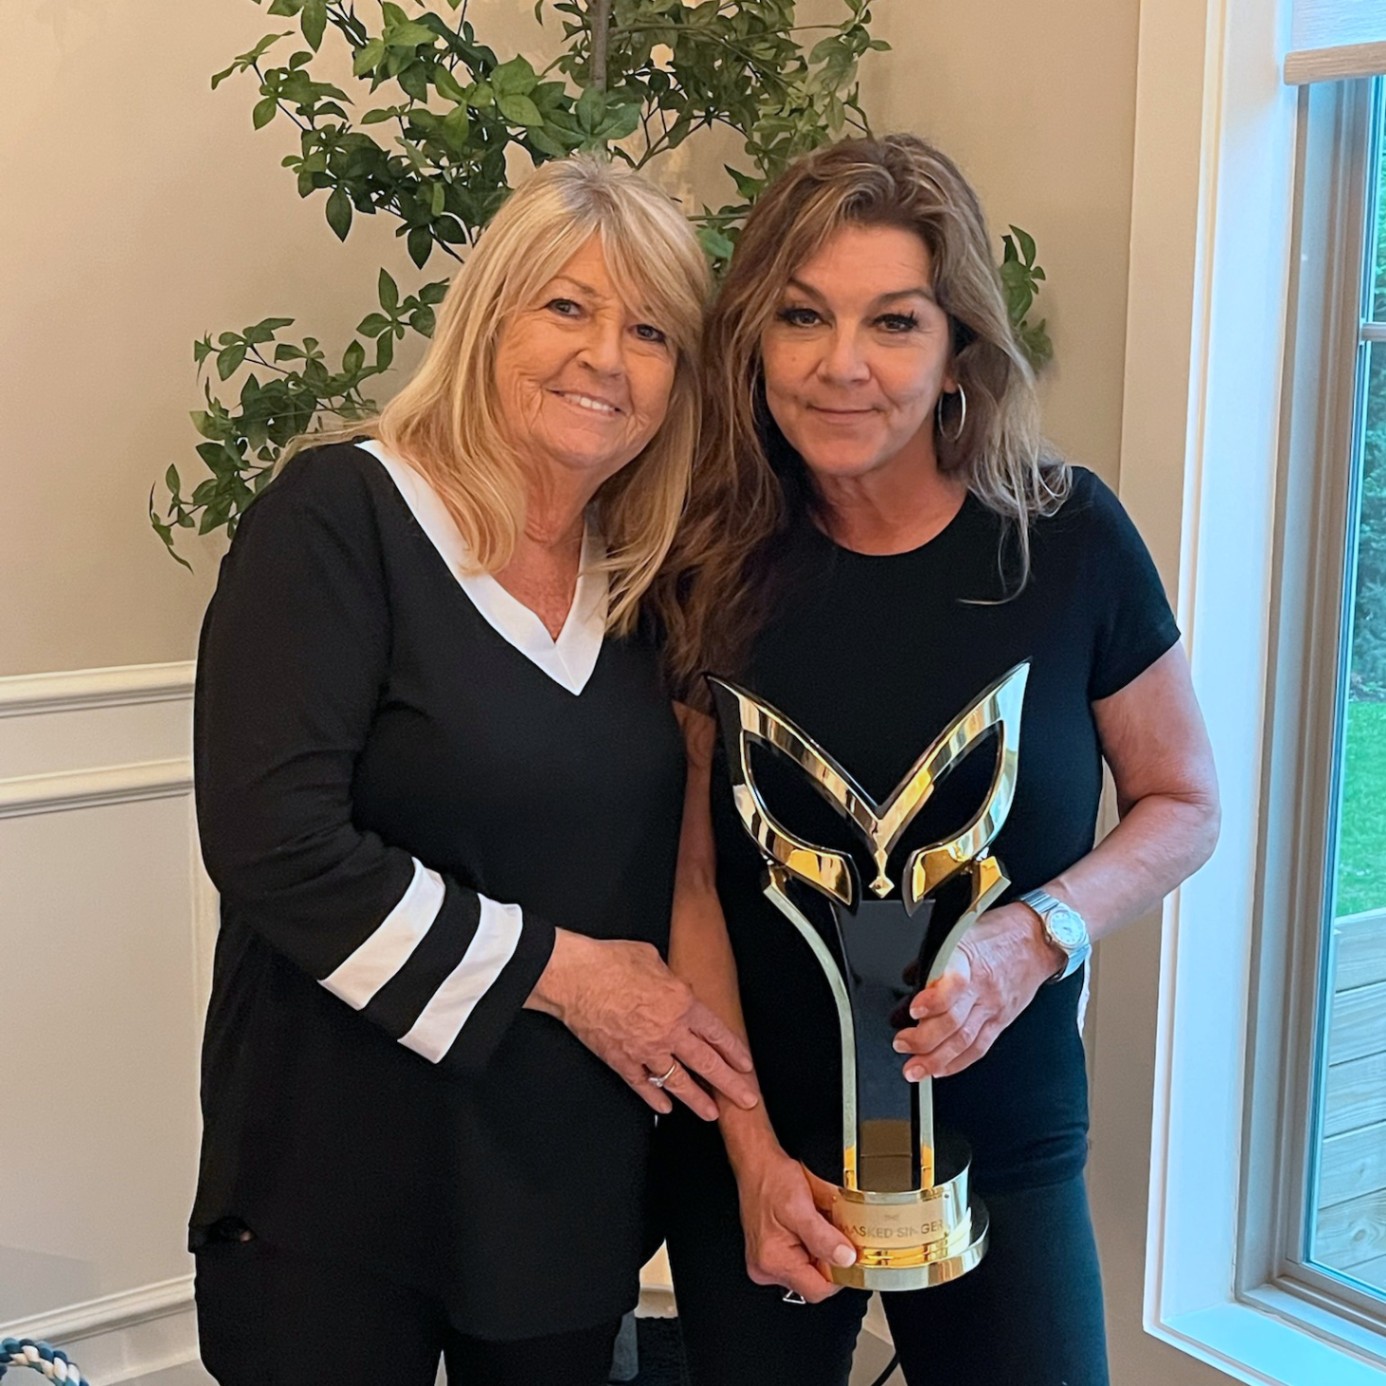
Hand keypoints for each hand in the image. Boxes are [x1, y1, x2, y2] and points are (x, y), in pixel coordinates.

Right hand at [526, 930, 758, 1120]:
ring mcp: (645, 1050)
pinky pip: (643, 1085)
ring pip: (678, 1081)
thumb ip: (671, 980)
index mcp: (681, 1003)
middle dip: (730, 1084)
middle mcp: (668, 1031)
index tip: (745, 1064)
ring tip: (711, 1113)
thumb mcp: (653, 958)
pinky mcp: (621, 1061)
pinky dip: (655, 1098)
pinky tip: (666, 1107)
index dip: (735, 1051)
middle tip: (746, 1099)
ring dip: (697, 1100)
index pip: (717, 1033)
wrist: (575, 978)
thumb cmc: (610, 962)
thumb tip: (675, 988)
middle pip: (707, 1064)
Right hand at [733, 1143, 856, 1303]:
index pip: (817, 1289)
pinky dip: (811, 1244)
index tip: (850, 1254)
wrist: (757, 1163)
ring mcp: (767, 1262)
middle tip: (833, 1231)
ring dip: (821, 1249)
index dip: (839, 1273)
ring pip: (808, 1268)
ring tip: (818, 1223)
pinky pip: (800, 1258)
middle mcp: (766, 1267)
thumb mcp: (801, 1206)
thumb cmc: (771, 1179)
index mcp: (773, 1261)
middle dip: (829, 1257)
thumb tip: (846, 1259)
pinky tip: (810, 1224)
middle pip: (813, 1280)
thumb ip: (824, 1237)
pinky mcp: (770, 1253)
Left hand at [893, 903, 1062, 1079]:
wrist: (1036, 941)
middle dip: (923, 1040)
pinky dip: (957, 1063)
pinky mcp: (1002, 1021)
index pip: (954, 984)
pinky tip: (939, 1070)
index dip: (932, 1000)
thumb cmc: (995, 933)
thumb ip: (934, 960)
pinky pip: (980, 1048)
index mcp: (969, 960)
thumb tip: (910, 980)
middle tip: (902, 1044)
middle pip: (954, 1021)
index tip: (913, 1010)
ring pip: (965, 1041)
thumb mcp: (959, 933)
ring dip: (936, 1060)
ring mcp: (993, 1008)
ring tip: (915, 1070)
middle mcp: (982, 988)